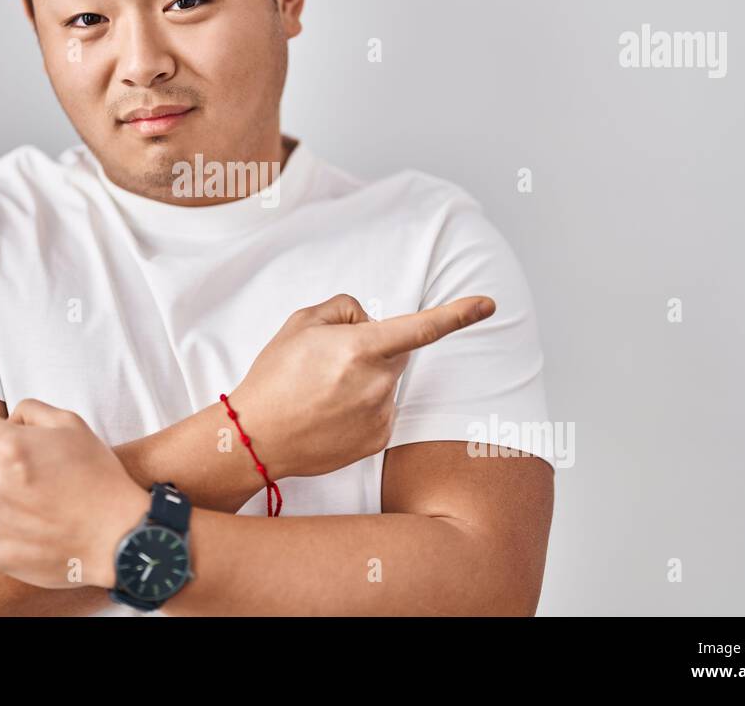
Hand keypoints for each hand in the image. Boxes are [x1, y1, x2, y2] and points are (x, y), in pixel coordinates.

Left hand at [0, 375, 148, 589]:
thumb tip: (7, 425)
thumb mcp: (71, 425)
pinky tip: (41, 527)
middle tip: (48, 474)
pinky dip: (12, 525)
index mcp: (8, 444)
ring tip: (50, 503)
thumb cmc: (98, 477)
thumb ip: (29, 412)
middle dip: (7, 460)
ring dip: (10, 493)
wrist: (121, 538)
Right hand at [228, 293, 495, 478]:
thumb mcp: (300, 323)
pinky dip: (361, 408)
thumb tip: (368, 320)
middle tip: (329, 362)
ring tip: (321, 393)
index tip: (488, 304)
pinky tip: (329, 414)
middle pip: (395, 353)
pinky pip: (380, 411)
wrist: (256, 437)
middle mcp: (377, 382)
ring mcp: (380, 414)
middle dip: (373, 349)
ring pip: (386, 383)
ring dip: (364, 381)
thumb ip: (343, 309)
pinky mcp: (377, 440)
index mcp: (360, 348)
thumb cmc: (274, 377)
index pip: (420, 328)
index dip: (458, 314)